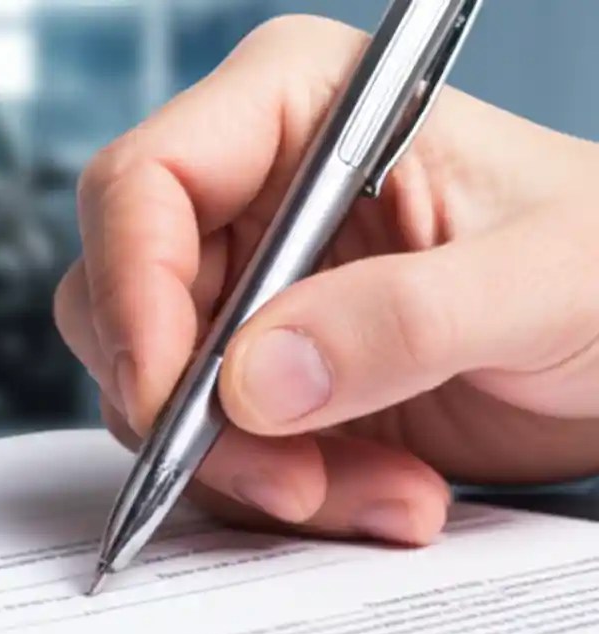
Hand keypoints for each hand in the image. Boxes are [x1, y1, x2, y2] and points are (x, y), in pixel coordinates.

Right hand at [55, 15, 598, 545]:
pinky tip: (384, 491)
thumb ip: (403, 319)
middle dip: (194, 411)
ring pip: (158, 390)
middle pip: (125, 300)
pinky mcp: (261, 372)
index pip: (143, 182)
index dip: (130, 290)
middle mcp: (251, 194)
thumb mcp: (541, 282)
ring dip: (252, 469)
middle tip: (291, 479)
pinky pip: (211, 445)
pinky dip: (282, 492)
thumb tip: (254, 380)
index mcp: (297, 109)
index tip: (169, 399)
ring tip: (383, 491)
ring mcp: (251, 288)